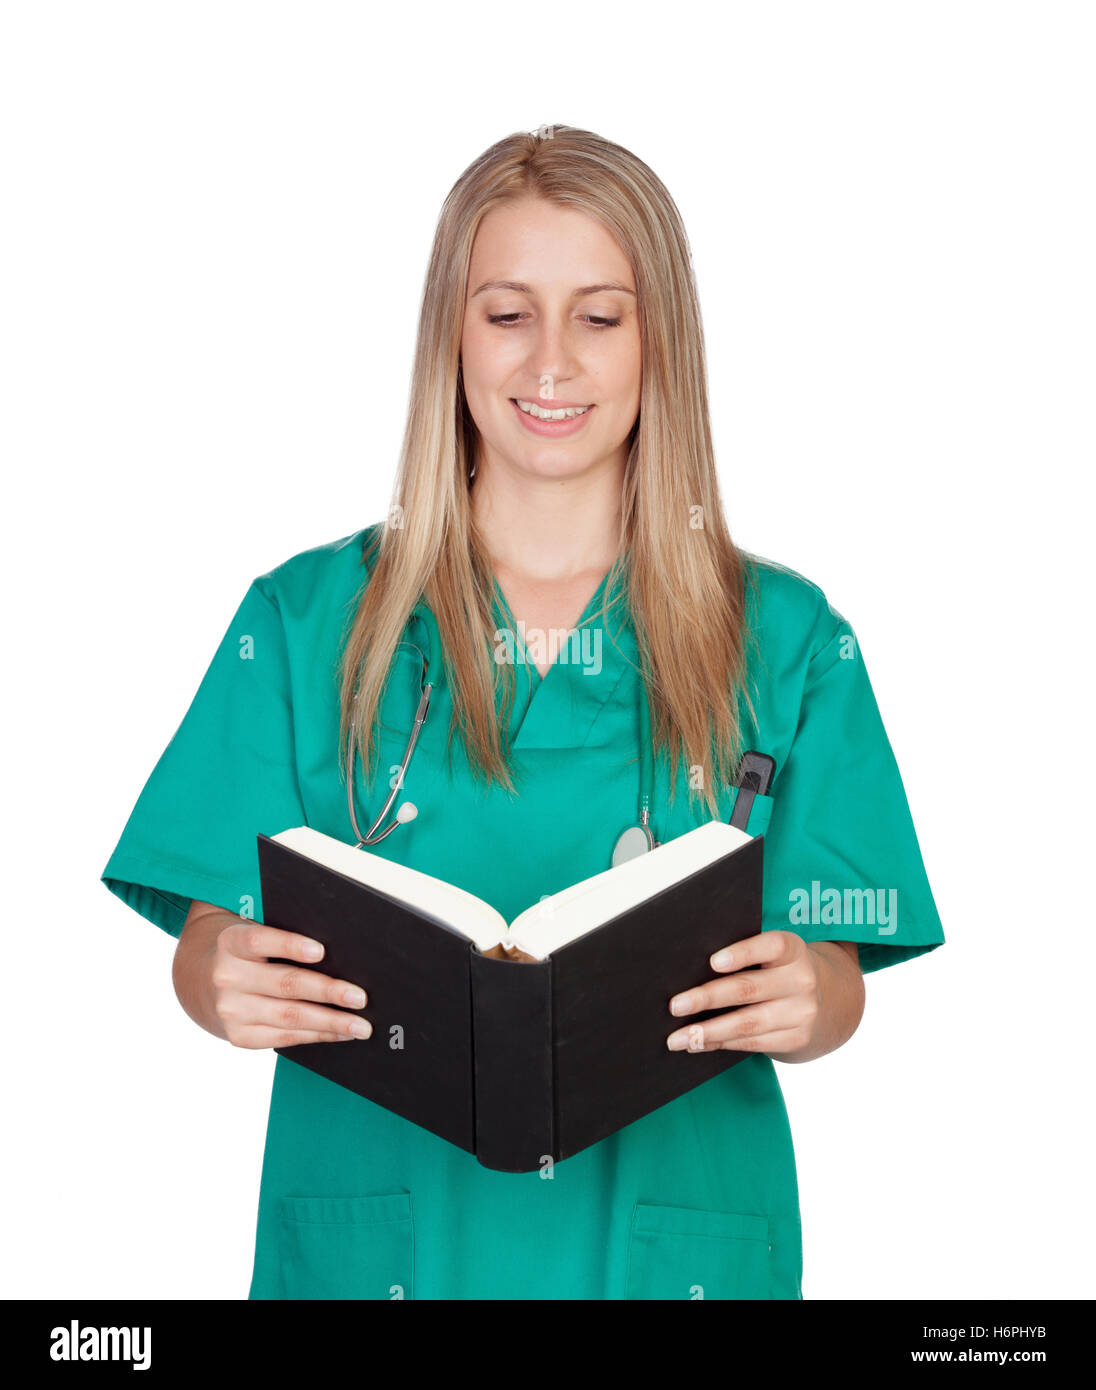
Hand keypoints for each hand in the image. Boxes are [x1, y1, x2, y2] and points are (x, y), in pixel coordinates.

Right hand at [175, 902, 372, 1047]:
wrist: (201, 982)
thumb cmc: (245, 952)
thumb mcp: (253, 933)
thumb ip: (282, 935)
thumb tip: (340, 950)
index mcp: (231, 942)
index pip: (260, 941)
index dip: (290, 945)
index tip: (321, 951)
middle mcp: (227, 977)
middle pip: (285, 984)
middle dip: (328, 992)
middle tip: (360, 998)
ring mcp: (231, 1010)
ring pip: (289, 1017)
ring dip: (330, 1022)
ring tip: (360, 1026)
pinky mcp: (238, 1036)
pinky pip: (284, 1038)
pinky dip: (316, 1036)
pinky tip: (339, 1034)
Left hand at [666, 931, 843, 1058]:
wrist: (830, 1001)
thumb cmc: (780, 970)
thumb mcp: (774, 955)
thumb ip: (745, 955)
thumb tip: (689, 970)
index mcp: (793, 949)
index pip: (771, 946)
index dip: (742, 952)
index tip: (713, 961)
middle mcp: (802, 980)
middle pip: (748, 989)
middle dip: (707, 998)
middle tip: (675, 1005)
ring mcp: (801, 1013)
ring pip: (746, 1024)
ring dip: (707, 1032)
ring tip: (677, 1038)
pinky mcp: (796, 1039)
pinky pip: (752, 1043)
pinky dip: (720, 1043)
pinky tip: (698, 1044)